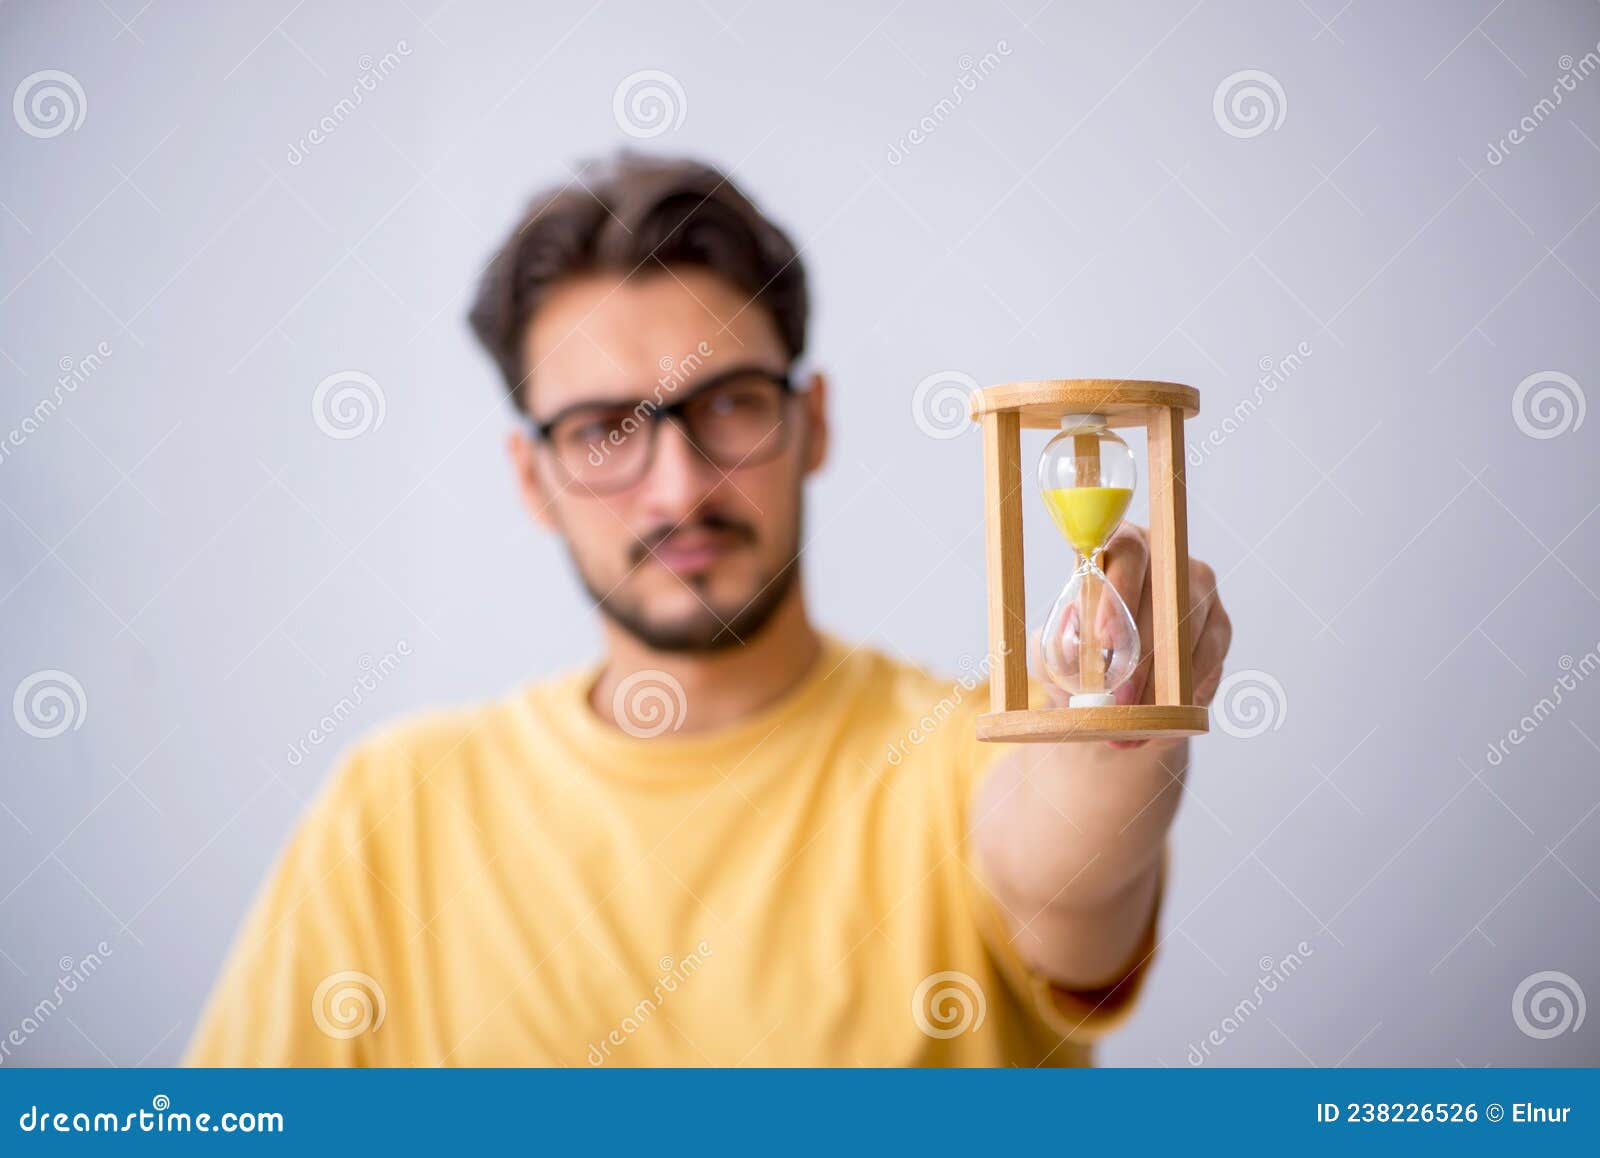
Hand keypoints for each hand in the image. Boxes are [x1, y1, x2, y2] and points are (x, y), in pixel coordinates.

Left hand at [1032, 522, 1231, 748]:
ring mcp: (1198, 590)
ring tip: (1134, 721)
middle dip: (1140, 656)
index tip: (1105, 639)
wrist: (1107, 690)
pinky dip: (1183, 695)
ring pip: (1189, 633)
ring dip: (1161, 683)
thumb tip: (1073, 647)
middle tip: (1118, 700)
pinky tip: (1161, 719)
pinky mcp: (1220, 625)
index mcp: (1118, 548)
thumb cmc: (1075, 658)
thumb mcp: (1051, 655)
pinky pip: (1208, 660)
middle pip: (1164, 597)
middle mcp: (1165, 560)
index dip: (1119, 592)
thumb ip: (1057, 649)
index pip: (1126, 553)